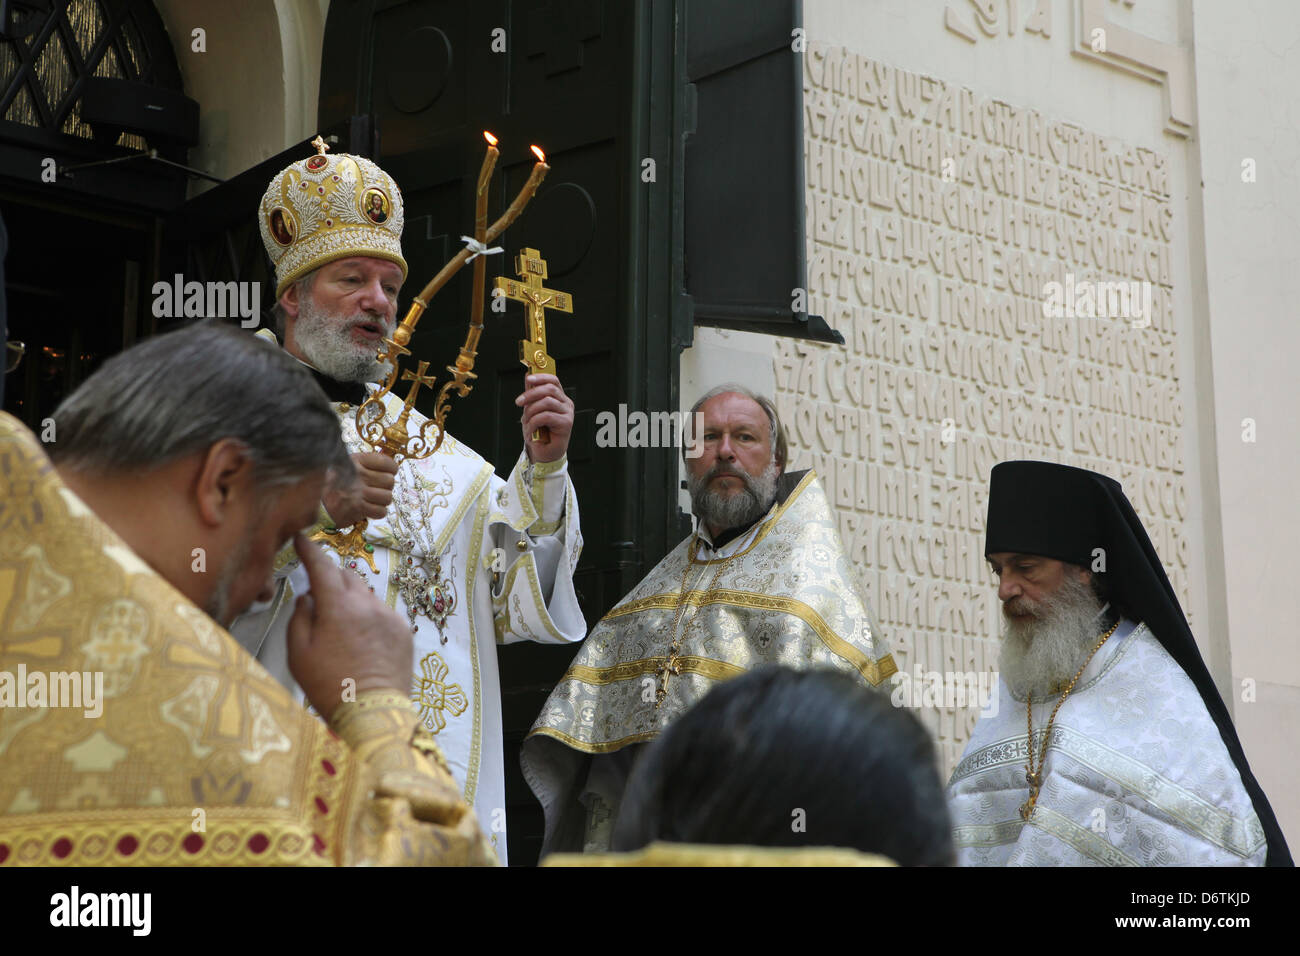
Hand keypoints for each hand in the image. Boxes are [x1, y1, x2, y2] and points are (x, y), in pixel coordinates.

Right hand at [286, 534, 412, 721]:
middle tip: (320, 593)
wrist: (372, 713)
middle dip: (331, 578)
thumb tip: (307, 597)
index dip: (310, 550)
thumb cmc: (328, 685)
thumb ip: (300, 617)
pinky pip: (382, 612)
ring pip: (366, 594)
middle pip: (347, 576)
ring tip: (341, 627)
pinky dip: (369, 616)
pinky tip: (362, 640)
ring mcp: (389, 616)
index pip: (322, 566)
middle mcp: (367, 604)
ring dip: (352, 599)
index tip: (302, 537)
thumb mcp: (299, 653)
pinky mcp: (404, 630)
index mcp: (338, 607)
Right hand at [322, 451, 397, 526]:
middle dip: (386, 487)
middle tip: (376, 489)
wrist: (315, 502)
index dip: (391, 469)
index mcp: (357, 461)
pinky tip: (369, 509)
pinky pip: (381, 511)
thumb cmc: (333, 484)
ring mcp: (358, 491)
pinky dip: (377, 513)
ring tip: (372, 500)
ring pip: (387, 497)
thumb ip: (366, 464)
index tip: (388, 473)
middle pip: (389, 481)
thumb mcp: (346, 465)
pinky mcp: (357, 508)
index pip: (387, 463)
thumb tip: (389, 467)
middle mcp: (358, 474)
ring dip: (382, 502)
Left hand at [516, 373, 573, 462]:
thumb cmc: (539, 432)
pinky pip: (546, 416)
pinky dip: (534, 422)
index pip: (554, 381)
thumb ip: (532, 394)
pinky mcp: (566, 423)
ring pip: (546, 402)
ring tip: (526, 422)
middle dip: (531, 394)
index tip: (529, 379)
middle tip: (519, 402)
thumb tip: (528, 376)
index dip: (541, 377)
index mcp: (559, 398)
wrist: (543, 453)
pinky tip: (531, 431)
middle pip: (549, 389)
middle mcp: (566, 404)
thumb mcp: (532, 410)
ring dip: (531, 411)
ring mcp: (568, 413)